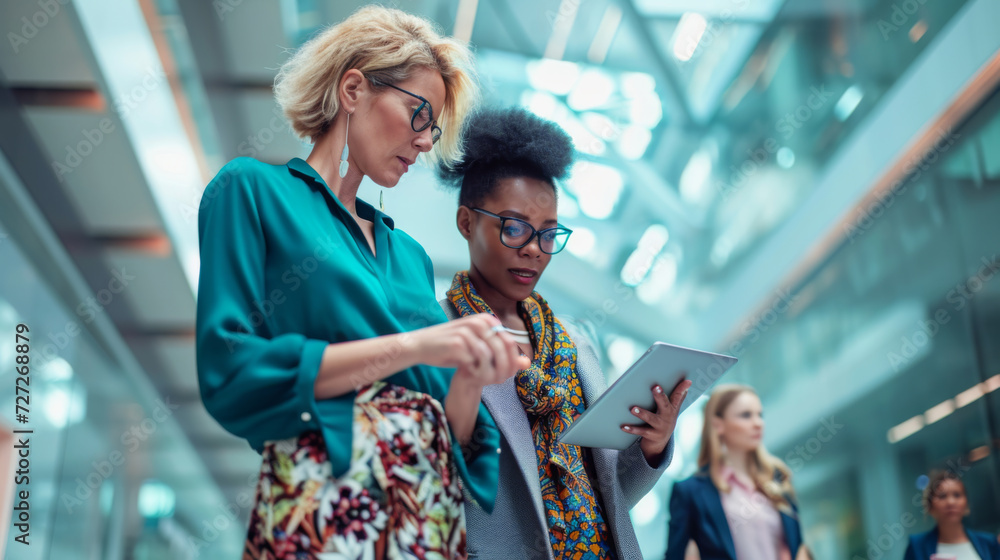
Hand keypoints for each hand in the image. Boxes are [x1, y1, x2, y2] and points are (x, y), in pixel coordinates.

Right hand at [409, 314, 527, 387]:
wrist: (421, 345)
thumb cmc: (451, 347)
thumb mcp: (478, 347)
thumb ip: (502, 353)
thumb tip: (527, 363)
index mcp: (485, 319)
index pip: (510, 342)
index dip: (509, 361)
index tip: (501, 373)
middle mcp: (478, 322)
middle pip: (503, 349)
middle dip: (500, 368)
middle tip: (492, 379)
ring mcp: (468, 331)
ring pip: (489, 357)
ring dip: (486, 370)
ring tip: (477, 375)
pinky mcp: (457, 344)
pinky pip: (474, 362)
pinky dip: (473, 371)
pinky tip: (466, 372)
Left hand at [621, 377, 691, 462]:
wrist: (660, 443)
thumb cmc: (664, 419)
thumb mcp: (672, 409)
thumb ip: (678, 395)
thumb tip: (688, 381)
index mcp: (672, 408)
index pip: (678, 396)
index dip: (682, 389)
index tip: (687, 381)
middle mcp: (668, 417)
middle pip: (664, 405)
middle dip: (660, 396)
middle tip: (655, 387)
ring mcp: (660, 427)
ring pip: (650, 418)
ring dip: (642, 413)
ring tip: (633, 409)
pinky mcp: (651, 435)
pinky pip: (640, 431)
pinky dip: (631, 429)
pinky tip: (623, 426)